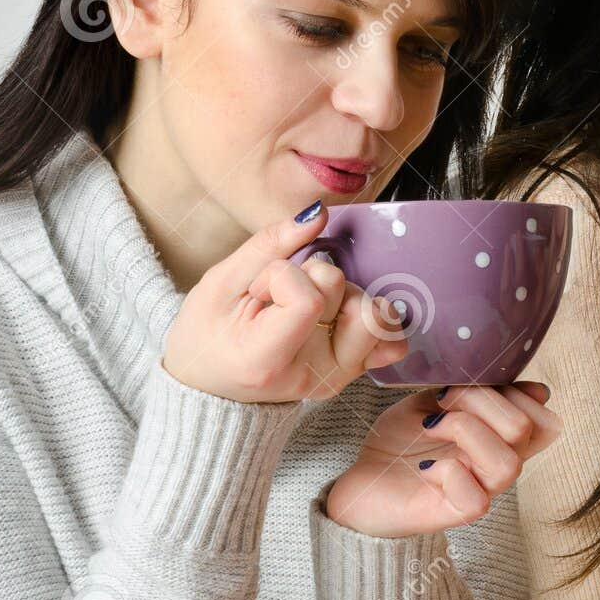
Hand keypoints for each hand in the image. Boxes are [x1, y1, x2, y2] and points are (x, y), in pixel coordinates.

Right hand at [162, 203, 408, 403]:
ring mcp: (338, 377)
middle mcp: (313, 375)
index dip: (285, 276)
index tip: (260, 288)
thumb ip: (269, 244)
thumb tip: (317, 214)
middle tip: (286, 296)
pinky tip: (342, 312)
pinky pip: (391, 340)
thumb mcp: (221, 283)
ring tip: (311, 304)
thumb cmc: (208, 335)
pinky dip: (372, 316)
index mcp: (266, 360)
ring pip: (379, 318)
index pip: (309, 301)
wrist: (211, 385)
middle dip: (323, 280)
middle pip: (353, 304)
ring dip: (349, 295)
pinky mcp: (353, 371)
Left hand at [326, 382, 561, 537]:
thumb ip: (480, 391)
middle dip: (480, 400)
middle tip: (441, 401)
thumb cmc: (401, 438)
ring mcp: (481, 491)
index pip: (545, 420)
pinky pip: (476, 499)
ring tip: (431, 429)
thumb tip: (537, 390)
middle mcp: (497, 465)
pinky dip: (447, 472)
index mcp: (501, 438)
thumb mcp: (439, 400)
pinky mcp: (456, 514)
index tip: (467, 383)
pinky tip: (426, 467)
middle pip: (528, 429)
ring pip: (509, 464)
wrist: (363, 474)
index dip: (514, 393)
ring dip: (464, 431)